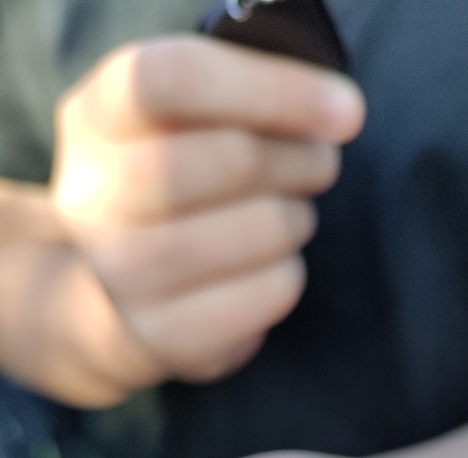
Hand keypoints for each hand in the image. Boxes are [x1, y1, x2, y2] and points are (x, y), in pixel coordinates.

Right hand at [0, 39, 363, 406]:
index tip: (344, 110)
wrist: (106, 300)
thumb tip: (336, 113)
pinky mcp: (164, 337)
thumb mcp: (176, 123)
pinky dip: (287, 276)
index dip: (273, 89)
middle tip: (319, 164)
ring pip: (257, 232)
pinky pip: (267, 296)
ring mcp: (122, 276)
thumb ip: (242, 99)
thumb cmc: (168, 190)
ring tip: (288, 216)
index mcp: (98, 119)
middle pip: (229, 159)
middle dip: (297, 159)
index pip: (173, 80)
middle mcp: (93, 197)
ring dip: (295, 219)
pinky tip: (269, 266)